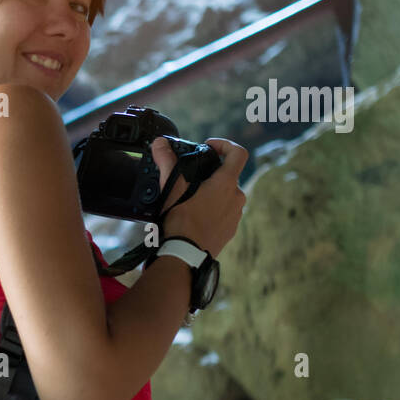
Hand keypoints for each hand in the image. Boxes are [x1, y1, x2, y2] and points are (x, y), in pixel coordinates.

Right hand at [149, 136, 247, 259]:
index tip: (209, 148)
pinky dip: (213, 210)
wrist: (185, 256)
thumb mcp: (171, 188)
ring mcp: (235, 215)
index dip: (225, 145)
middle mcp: (237, 198)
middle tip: (190, 179)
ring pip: (226, 196)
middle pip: (228, 176)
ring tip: (190, 200)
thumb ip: (167, 162)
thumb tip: (160, 143)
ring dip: (212, 193)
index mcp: (226, 184)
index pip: (238, 153)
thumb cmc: (180, 222)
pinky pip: (224, 213)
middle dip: (211, 174)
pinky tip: (195, 217)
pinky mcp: (231, 230)